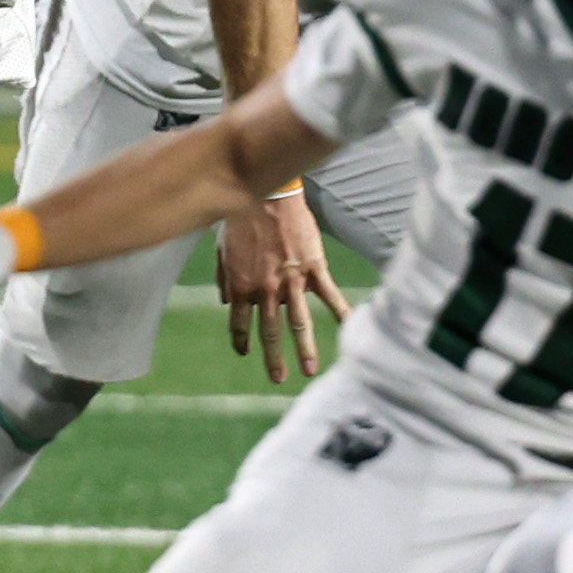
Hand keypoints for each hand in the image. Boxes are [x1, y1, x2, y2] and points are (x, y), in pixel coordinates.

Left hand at [214, 190, 349, 383]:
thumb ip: (224, 278)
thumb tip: (226, 301)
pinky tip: (350, 328)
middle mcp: (266, 290)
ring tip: (309, 371)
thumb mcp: (223, 250)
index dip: (240, 340)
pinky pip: (329, 295)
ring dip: (304, 350)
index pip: (240, 323)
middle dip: (273, 358)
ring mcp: (291, 281)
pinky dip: (341, 312)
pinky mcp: (313, 268)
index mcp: (242, 286)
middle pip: (270, 332)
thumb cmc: (241, 218)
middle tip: (276, 378)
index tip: (243, 352)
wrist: (266, 195)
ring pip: (299, 323)